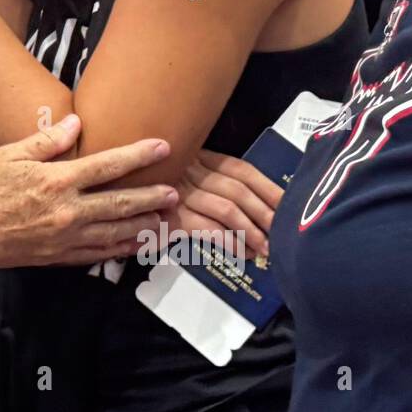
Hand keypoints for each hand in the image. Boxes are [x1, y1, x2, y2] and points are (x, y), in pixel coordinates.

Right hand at [0, 115, 178, 270]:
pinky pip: (98, 254)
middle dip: (151, 196)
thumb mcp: (9, 155)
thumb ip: (46, 140)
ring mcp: (65, 237)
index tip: (163, 147)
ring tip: (165, 218)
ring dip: (143, 225)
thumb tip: (77, 122)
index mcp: (56, 181)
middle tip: (174, 192)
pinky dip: (121, 249)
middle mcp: (67, 211)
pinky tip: (135, 244)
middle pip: (120, 203)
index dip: (138, 155)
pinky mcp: (59, 256)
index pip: (107, 165)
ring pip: (116, 232)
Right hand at [165, 149, 283, 256]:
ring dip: (251, 232)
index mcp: (197, 158)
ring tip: (265, 249)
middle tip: (282, 234)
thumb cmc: (161, 202)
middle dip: (265, 213)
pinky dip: (231, 242)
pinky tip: (243, 253)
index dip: (268, 188)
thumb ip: (216, 185)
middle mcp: (188, 172)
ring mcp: (178, 193)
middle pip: (238, 190)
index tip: (288, 205)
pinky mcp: (171, 217)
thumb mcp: (186, 182)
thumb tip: (262, 207)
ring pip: (227, 209)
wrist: (123, 217)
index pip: (241, 169)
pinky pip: (209, 229)